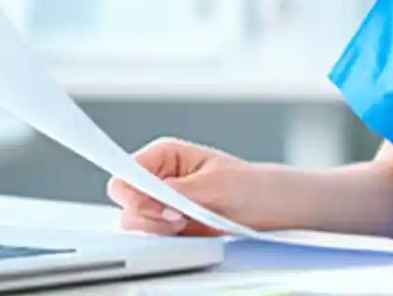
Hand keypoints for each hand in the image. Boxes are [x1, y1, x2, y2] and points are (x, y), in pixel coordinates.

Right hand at [106, 137, 269, 236]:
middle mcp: (158, 177)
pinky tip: (189, 229)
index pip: (126, 173)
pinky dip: (167, 237)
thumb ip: (180, 191)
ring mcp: (160, 202)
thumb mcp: (216, 184)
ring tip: (188, 221)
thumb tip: (152, 196)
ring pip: (135, 222)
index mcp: (164, 155)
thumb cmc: (247, 183)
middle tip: (179, 217)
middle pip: (125, 201)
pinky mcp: (168, 223)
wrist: (267, 205)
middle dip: (148, 215)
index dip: (132, 193)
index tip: (154, 206)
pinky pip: (152, 235)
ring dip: (159, 228)